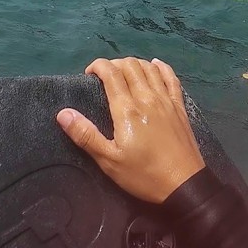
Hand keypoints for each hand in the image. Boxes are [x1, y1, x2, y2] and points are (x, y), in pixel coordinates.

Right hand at [56, 57, 206, 203]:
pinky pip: (171, 78)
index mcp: (127, 109)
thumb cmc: (143, 174)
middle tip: (104, 76)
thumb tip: (63, 113)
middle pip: (131, 66)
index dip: (98, 66)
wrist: (184, 183)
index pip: (111, 74)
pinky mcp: (179, 107)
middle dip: (114, 64)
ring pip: (150, 69)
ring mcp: (166, 100)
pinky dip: (161, 68)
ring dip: (134, 64)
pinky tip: (155, 65)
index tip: (88, 74)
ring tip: (124, 72)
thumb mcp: (109, 160)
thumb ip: (86, 135)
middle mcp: (147, 98)